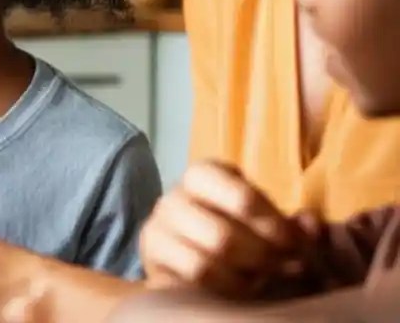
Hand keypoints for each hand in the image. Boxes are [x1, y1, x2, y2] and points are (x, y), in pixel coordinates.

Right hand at [140, 161, 304, 297]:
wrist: (193, 244)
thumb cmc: (236, 223)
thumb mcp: (263, 215)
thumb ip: (290, 222)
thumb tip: (311, 225)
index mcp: (203, 175)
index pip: (240, 197)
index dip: (273, 225)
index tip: (294, 244)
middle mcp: (173, 198)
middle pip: (223, 237)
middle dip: (260, 259)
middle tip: (284, 268)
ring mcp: (157, 230)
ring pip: (203, 264)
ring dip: (241, 279)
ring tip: (261, 279)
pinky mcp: (153, 262)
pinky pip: (189, 283)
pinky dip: (222, 290)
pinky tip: (239, 289)